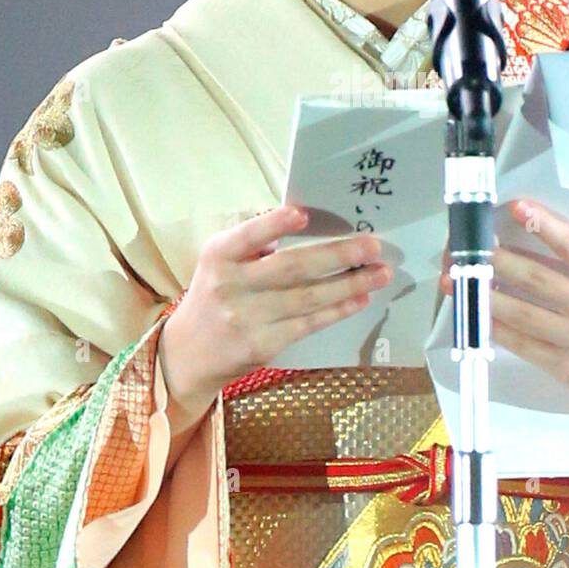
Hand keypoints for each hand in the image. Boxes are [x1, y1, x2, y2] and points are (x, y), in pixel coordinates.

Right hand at [161, 205, 391, 411]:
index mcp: (219, 256)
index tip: (303, 214)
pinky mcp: (262, 345)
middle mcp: (229, 286)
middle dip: (337, 255)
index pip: (247, 237)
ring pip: (307, 298)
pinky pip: (308, 324)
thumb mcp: (220, 262)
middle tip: (372, 246)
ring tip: (379, 273)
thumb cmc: (215, 294)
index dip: (274, 224)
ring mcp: (246, 319)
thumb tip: (307, 224)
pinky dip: (337, 310)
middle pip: (291, 268)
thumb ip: (253, 243)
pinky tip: (360, 298)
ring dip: (349, 284)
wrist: (189, 353)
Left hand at [439, 198, 568, 443]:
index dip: (543, 225)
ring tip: (454, 279)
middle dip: (497, 260)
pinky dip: (496, 328)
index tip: (515, 207)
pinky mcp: (567, 368)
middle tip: (469, 245)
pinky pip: (524, 344)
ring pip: (523, 313)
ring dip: (485, 294)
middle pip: (537, 279)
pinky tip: (476, 313)